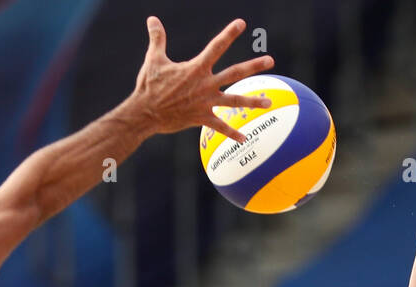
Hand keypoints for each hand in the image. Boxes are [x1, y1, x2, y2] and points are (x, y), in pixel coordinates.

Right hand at [131, 17, 273, 142]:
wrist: (145, 113)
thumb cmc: (149, 86)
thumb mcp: (154, 59)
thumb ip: (157, 38)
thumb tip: (152, 19)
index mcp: (196, 68)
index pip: (216, 46)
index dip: (229, 34)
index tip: (242, 23)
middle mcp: (205, 84)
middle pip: (235, 73)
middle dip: (254, 66)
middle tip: (270, 60)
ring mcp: (205, 102)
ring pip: (234, 101)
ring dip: (252, 101)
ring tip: (268, 102)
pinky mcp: (201, 118)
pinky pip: (220, 127)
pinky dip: (232, 133)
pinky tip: (244, 138)